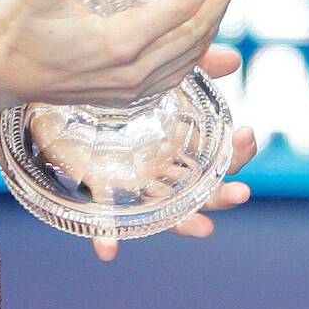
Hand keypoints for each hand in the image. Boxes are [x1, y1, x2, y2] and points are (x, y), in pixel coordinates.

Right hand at [0, 0, 238, 110]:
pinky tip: (201, 34)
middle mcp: (133, 72)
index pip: (180, 8)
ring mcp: (132, 88)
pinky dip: (197, 50)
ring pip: (192, 55)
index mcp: (117, 44)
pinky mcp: (127, 97)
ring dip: (214, 22)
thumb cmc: (14, 32)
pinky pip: (178, 73)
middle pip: (196, 32)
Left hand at [91, 46, 255, 260]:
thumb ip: (192, 64)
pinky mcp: (98, 186)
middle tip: (241, 192)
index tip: (247, 135)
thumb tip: (233, 58)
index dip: (237, 152)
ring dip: (185, 225)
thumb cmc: (118, 85)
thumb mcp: (157, 70)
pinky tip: (108, 251)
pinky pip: (104, 219)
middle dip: (224, 196)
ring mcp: (133, 184)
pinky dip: (107, 237)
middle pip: (203, 193)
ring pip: (165, 214)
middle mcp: (161, 171)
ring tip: (202, 228)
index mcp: (179, 146)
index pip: (219, 157)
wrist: (61, 92)